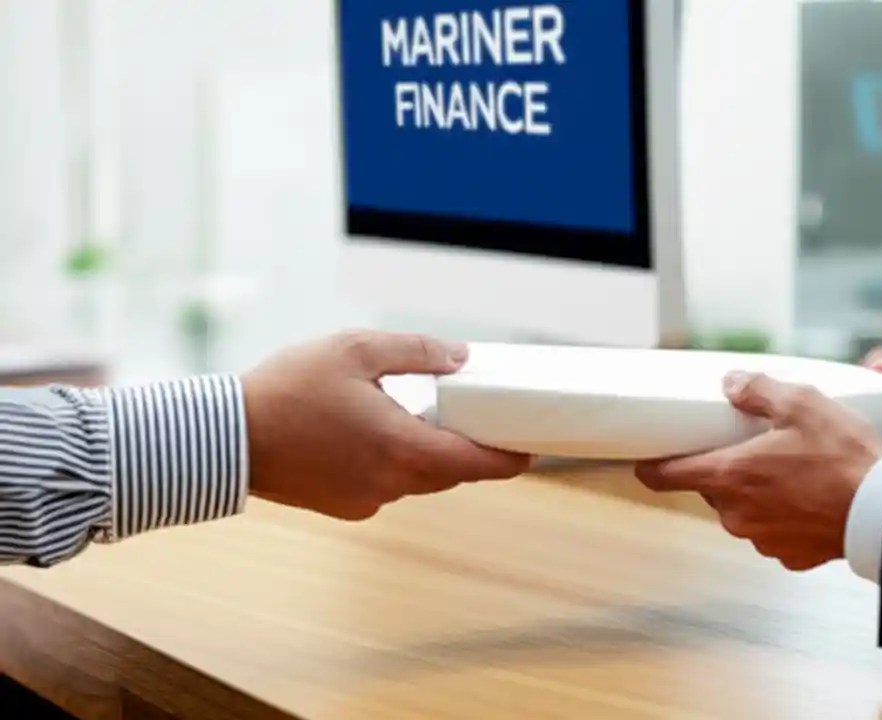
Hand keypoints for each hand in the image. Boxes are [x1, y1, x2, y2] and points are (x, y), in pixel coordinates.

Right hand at [242, 330, 531, 519]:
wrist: (224, 439)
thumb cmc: (288, 388)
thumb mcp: (356, 350)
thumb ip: (416, 352)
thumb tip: (462, 359)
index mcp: (401, 447)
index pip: (476, 465)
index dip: (509, 460)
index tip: (532, 451)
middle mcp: (391, 484)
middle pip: (450, 473)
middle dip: (466, 450)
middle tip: (480, 419)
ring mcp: (367, 501)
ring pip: (418, 480)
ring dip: (425, 454)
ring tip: (416, 415)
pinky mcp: (345, 508)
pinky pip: (386, 486)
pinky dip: (391, 463)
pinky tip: (371, 434)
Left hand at [635, 372, 881, 570]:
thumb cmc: (844, 458)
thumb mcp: (801, 404)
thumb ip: (758, 392)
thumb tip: (731, 385)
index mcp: (729, 476)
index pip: (665, 477)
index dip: (652, 466)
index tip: (646, 460)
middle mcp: (736, 514)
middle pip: (713, 488)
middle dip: (729, 469)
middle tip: (760, 447)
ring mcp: (762, 539)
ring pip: (744, 510)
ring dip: (759, 493)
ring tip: (796, 472)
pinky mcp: (789, 556)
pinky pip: (775, 530)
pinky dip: (786, 516)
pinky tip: (812, 499)